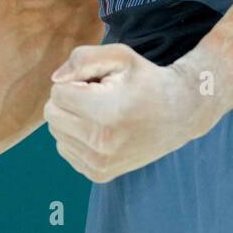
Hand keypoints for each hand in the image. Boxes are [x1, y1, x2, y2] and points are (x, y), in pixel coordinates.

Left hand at [43, 43, 220, 181]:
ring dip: (73, 119)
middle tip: (99, 96)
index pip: (58, 92)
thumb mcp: (120, 57)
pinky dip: (77, 136)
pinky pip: (65, 149)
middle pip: (52, 114)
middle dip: (70, 99)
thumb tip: (55, 79)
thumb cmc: (146, 80)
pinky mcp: (98, 175)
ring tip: (103, 113)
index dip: (76, 81)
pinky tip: (102, 129)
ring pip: (56, 133)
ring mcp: (99, 165)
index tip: (99, 83)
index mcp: (105, 116)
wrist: (180, 114)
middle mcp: (100, 146)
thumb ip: (82, 59)